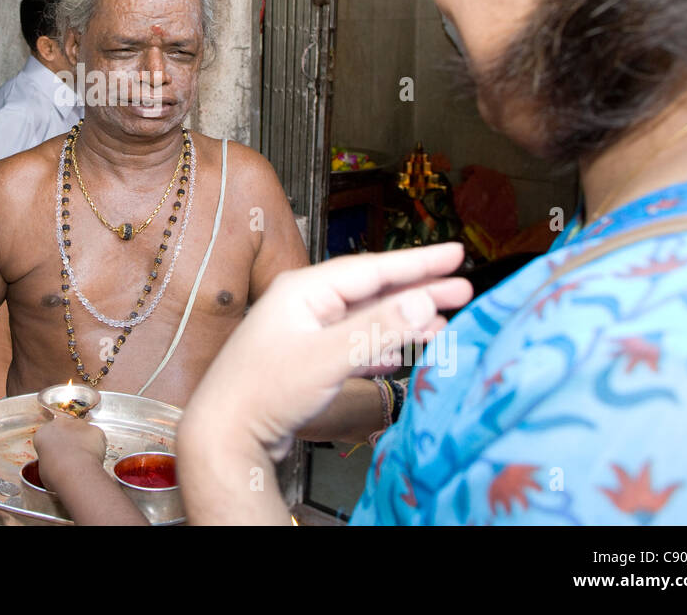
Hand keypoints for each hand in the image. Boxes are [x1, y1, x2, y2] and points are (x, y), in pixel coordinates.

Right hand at [33, 416, 107, 483]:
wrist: (74, 472)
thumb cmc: (56, 474)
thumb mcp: (43, 470)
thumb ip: (49, 461)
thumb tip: (54, 465)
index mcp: (43, 433)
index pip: (48, 437)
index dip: (54, 448)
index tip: (58, 457)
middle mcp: (60, 424)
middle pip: (65, 430)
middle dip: (69, 440)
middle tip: (73, 458)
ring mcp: (78, 424)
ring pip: (82, 431)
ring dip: (84, 442)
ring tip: (85, 460)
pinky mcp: (94, 429)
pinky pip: (96, 436)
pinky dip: (97, 445)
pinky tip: (95, 458)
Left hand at [183, 243, 471, 460]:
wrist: (225, 432)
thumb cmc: (263, 391)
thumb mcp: (328, 356)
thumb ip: (378, 328)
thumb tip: (422, 302)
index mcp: (304, 290)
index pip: (373, 268)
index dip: (418, 263)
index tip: (454, 254)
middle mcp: (304, 304)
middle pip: (373, 292)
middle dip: (418, 291)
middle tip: (461, 289)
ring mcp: (304, 332)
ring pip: (365, 321)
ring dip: (404, 322)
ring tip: (443, 323)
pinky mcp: (305, 360)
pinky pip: (353, 345)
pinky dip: (381, 347)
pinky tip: (402, 353)